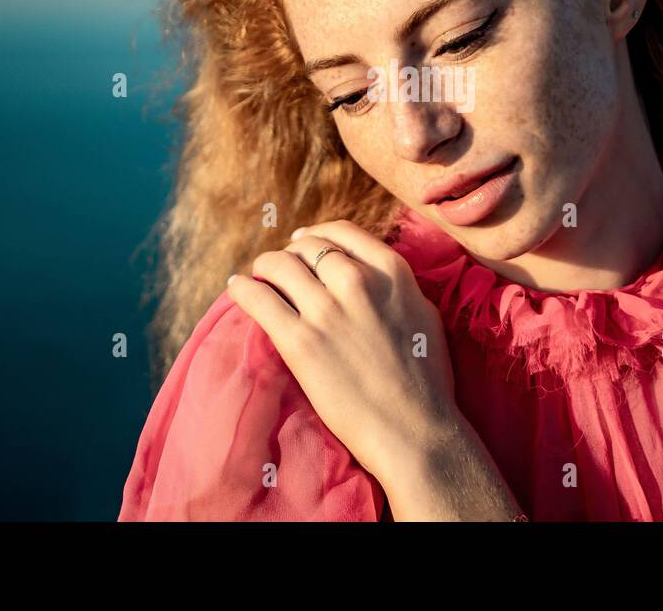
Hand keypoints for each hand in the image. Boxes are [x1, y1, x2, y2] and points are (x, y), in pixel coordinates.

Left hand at [226, 218, 459, 483]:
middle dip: (290, 252)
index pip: (343, 233)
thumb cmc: (425, 379)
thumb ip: (394, 287)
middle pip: (308, 247)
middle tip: (280, 265)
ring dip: (264, 266)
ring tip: (257, 275)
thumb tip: (368, 271)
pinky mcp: (299, 342)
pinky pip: (258, 299)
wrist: (414, 429)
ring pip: (280, 265)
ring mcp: (326, 311)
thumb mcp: (423, 313)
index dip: (317, 235)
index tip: (304, 242)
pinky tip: (236, 287)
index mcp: (392, 272)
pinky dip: (242, 288)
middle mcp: (358, 282)